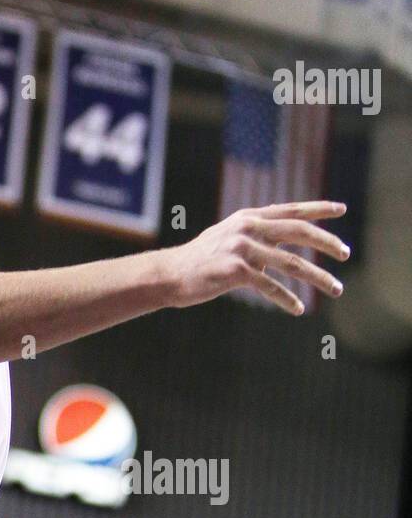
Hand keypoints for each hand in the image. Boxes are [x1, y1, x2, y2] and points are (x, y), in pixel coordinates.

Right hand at [164, 201, 349, 315]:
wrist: (170, 274)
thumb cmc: (201, 259)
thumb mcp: (229, 237)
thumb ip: (256, 234)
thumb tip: (283, 241)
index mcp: (249, 217)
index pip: (291, 209)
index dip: (318, 209)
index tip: (342, 208)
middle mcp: (248, 228)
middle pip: (298, 232)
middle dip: (327, 242)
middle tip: (346, 253)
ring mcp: (242, 248)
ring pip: (292, 263)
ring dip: (318, 277)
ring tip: (336, 289)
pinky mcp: (236, 271)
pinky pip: (270, 286)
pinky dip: (287, 299)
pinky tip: (299, 308)